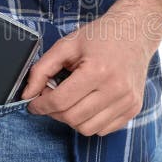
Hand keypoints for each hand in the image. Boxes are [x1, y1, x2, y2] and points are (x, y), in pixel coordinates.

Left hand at [21, 7, 161, 135]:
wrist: (135, 32)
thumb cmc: (100, 36)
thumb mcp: (66, 45)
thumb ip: (42, 69)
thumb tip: (27, 94)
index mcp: (98, 70)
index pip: (60, 101)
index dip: (40, 105)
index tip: (33, 103)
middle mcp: (116, 89)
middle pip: (72, 118)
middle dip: (54, 112)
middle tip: (50, 98)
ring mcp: (127, 101)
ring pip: (87, 128)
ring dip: (71, 119)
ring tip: (69, 100)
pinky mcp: (134, 108)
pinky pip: (103, 129)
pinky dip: (89, 122)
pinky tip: (86, 104)